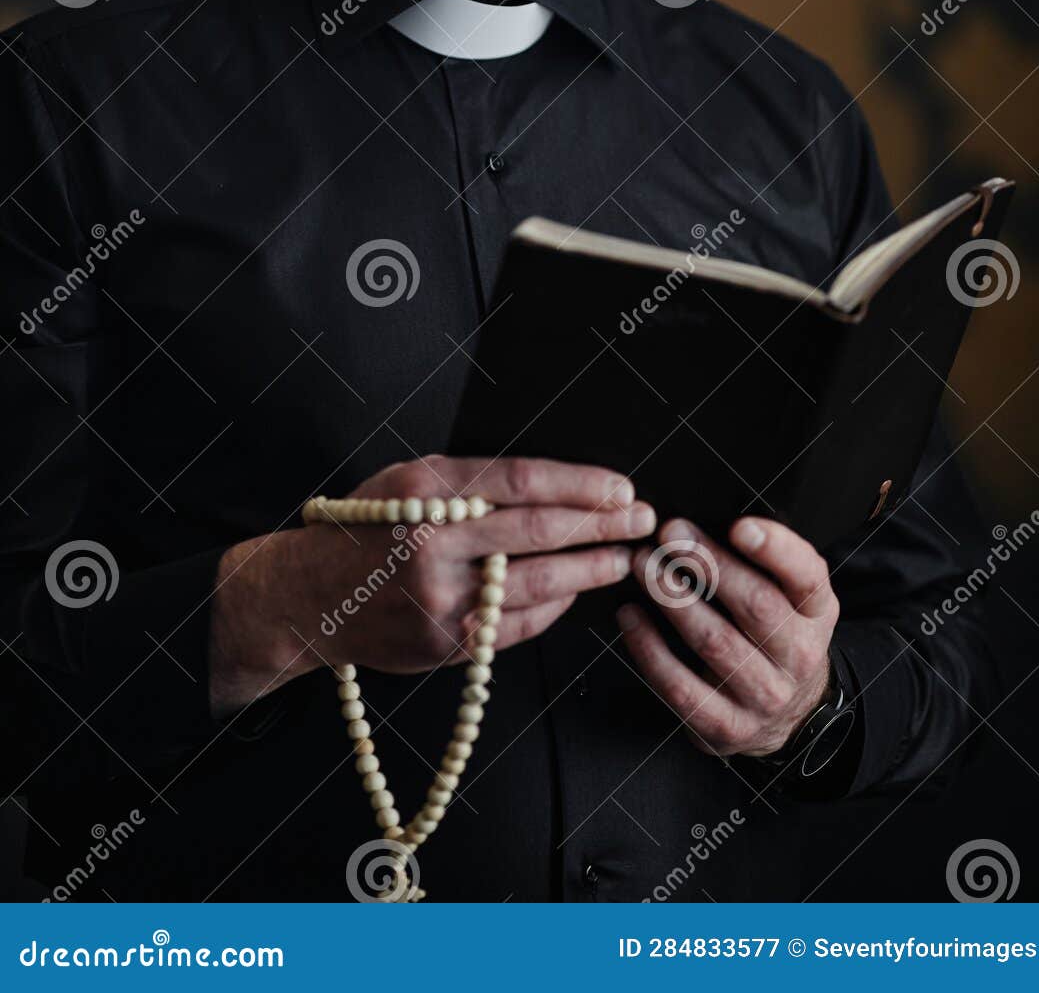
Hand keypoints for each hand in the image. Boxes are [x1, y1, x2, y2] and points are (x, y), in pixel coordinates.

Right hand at [210, 454, 653, 714]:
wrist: (309, 597)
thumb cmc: (368, 527)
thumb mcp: (409, 482)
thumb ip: (472, 483)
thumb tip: (556, 486)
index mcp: (424, 491)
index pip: (521, 482)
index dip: (579, 485)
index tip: (621, 487)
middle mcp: (432, 543)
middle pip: (538, 532)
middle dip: (600, 526)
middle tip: (642, 519)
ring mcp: (440, 600)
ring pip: (536, 584)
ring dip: (590, 570)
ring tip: (622, 557)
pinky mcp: (445, 645)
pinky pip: (519, 626)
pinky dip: (553, 605)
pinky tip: (575, 589)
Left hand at [617, 515, 837, 758]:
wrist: (789, 718)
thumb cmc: (777, 635)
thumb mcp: (793, 599)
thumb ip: (767, 563)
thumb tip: (708, 519)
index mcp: (817, 613)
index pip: (807, 578)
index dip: (776, 551)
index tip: (739, 525)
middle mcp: (798, 656)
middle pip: (756, 605)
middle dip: (707, 563)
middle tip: (669, 533)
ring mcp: (765, 696)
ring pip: (715, 642)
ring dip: (672, 599)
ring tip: (643, 565)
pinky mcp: (727, 727)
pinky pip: (682, 687)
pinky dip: (649, 649)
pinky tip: (629, 617)